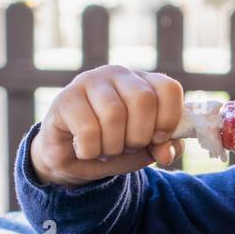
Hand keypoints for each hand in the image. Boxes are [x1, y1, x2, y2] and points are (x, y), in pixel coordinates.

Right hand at [30, 65, 184, 187]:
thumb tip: (166, 153)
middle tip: (127, 146)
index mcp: (143, 81)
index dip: (169, 119)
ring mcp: (89, 81)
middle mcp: (117, 74)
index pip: (169, 88)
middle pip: (143, 99)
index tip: (158, 139)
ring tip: (105, 149)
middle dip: (139, 136)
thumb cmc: (114, 146)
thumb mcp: (146, 150)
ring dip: (113, 146)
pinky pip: (88, 129)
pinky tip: (85, 150)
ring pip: (114, 114)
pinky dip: (91, 150)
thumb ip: (165, 148)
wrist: (72, 158)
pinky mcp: (65, 98)